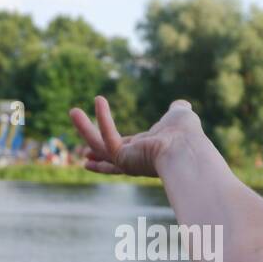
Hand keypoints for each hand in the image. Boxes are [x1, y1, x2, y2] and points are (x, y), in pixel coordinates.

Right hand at [68, 96, 202, 178]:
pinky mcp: (123, 159)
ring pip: (99, 145)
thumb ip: (176, 112)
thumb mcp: (178, 117)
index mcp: (144, 151)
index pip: (119, 147)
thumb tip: (180, 105)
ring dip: (84, 128)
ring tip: (72, 111)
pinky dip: (103, 119)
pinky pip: (108, 137)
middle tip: (74, 116)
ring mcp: (127, 161)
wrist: (189, 149)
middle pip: (103, 149)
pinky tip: (99, 100)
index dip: (105, 140)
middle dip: (87, 134)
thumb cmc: (186, 136)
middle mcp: (133, 160)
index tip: (87, 150)